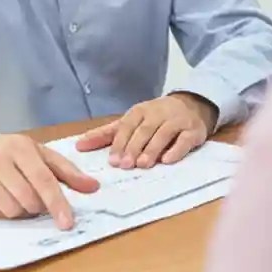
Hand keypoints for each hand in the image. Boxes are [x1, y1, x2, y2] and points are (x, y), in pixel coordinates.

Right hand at [0, 134, 99, 229]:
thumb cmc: (12, 154)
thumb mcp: (40, 155)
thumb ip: (67, 171)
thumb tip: (93, 187)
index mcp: (20, 148)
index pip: (43, 179)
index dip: (57, 202)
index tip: (67, 223)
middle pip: (28, 199)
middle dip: (38, 206)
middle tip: (35, 198)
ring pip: (13, 211)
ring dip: (22, 211)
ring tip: (17, 195)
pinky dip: (5, 213)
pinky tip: (1, 198)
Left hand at [75, 92, 216, 168]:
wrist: (192, 106)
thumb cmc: (156, 118)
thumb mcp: (131, 122)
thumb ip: (107, 134)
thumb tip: (79, 145)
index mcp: (140, 111)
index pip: (127, 125)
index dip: (120, 143)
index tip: (112, 161)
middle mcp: (158, 113)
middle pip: (144, 130)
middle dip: (134, 147)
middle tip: (125, 166)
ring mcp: (177, 121)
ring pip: (163, 134)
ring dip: (152, 149)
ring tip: (142, 165)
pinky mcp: (193, 131)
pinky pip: (184, 140)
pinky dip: (176, 150)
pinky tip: (167, 161)